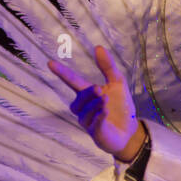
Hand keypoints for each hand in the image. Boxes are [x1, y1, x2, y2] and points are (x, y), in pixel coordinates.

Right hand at [48, 46, 145, 161]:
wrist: (130, 130)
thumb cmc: (120, 106)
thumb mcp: (117, 83)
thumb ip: (108, 66)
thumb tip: (98, 47)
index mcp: (87, 94)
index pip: (72, 82)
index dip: (62, 73)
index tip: (51, 63)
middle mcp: (84, 108)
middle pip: (78, 100)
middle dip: (87, 94)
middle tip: (99, 89)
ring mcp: (88, 122)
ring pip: (84, 112)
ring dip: (94, 105)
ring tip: (105, 99)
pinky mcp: (96, 133)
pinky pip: (94, 125)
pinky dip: (99, 117)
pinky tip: (105, 111)